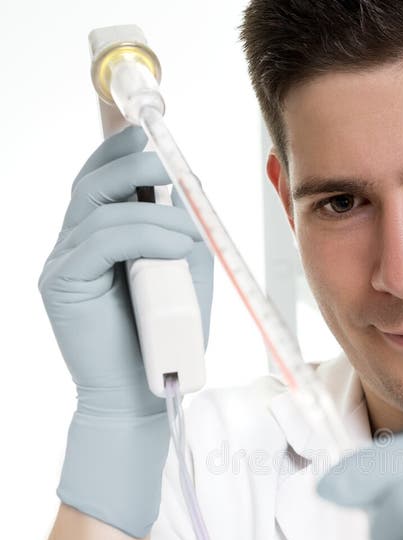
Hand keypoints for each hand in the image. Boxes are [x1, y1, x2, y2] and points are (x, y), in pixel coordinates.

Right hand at [39, 124, 212, 418]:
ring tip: (188, 230)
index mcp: (101, 240)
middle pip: (91, 184)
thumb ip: (184, 237)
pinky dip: (142, 236)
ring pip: (99, 210)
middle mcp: (75, 245)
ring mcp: (64, 263)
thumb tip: (189, 196)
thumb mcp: (185, 278)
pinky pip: (100, 241)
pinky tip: (174, 246)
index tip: (148, 132)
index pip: (101, 182)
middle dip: (129, 164)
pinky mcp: (62, 284)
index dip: (119, 152)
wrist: (143, 394)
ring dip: (151, 212)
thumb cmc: (165, 339)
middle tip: (167, 165)